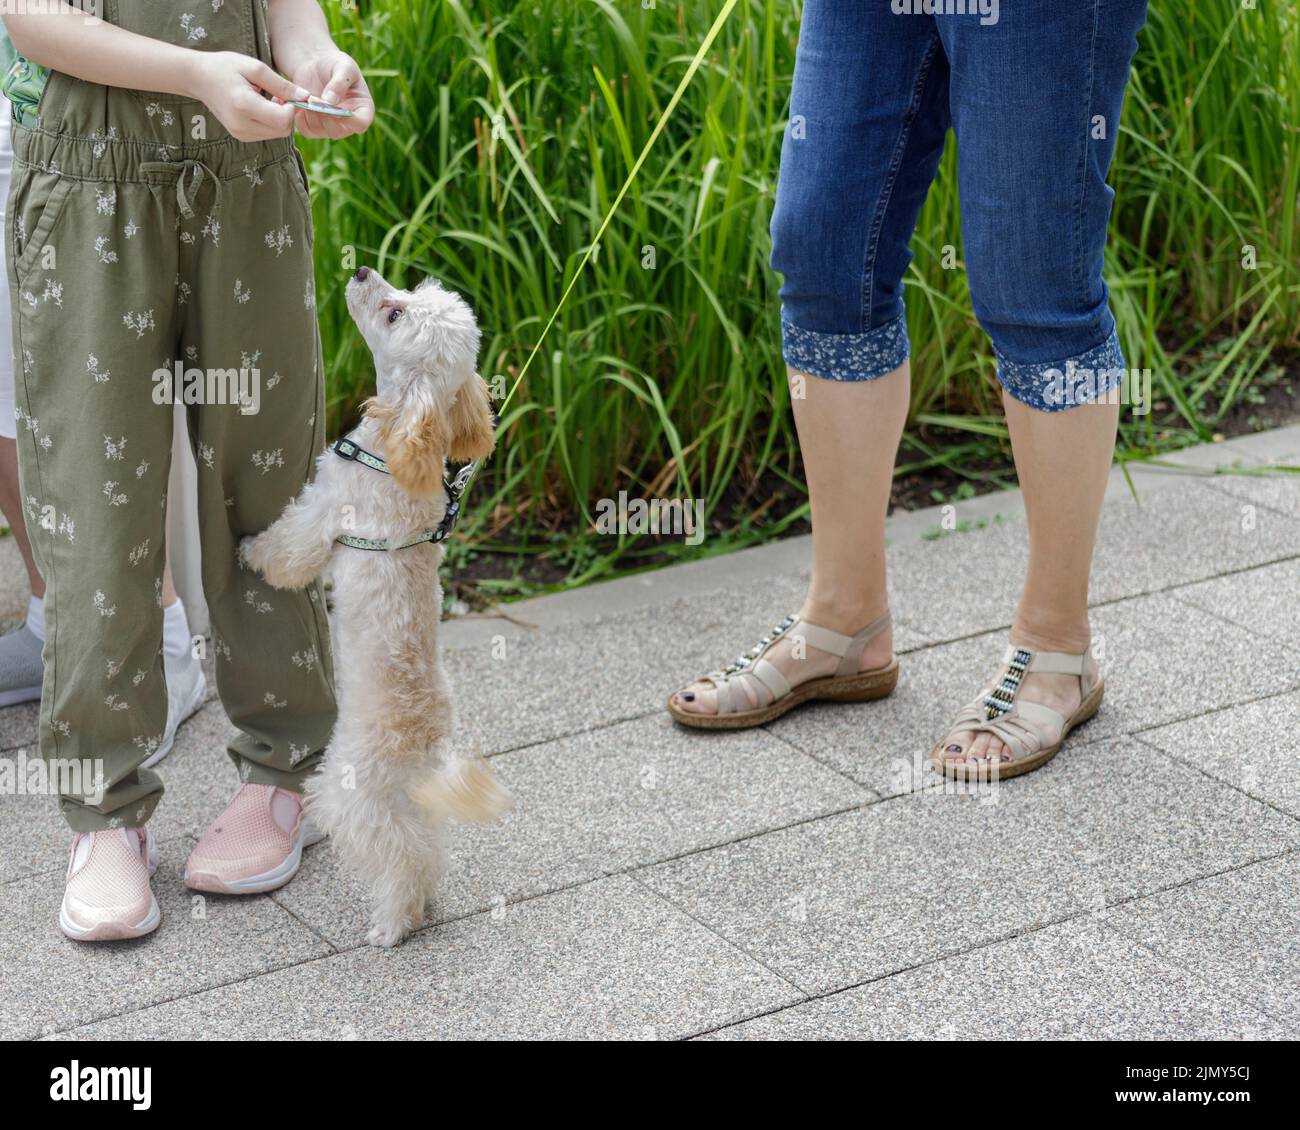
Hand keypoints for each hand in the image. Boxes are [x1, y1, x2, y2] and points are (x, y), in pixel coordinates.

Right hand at [189, 51, 304, 141]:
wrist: (198, 78)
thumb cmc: (225, 68)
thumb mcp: (255, 68)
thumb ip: (281, 85)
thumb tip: (305, 97)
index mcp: (244, 106)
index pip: (282, 120)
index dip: (291, 109)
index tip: (287, 94)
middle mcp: (242, 125)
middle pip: (282, 130)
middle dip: (287, 114)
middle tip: (279, 96)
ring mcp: (241, 134)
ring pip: (277, 134)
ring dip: (280, 119)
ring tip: (268, 99)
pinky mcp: (241, 137)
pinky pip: (267, 134)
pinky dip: (271, 122)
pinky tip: (262, 107)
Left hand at [288, 51, 374, 138]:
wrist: (316, 65)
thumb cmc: (335, 64)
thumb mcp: (343, 66)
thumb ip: (339, 83)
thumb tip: (330, 101)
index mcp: (362, 108)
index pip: (361, 123)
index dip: (350, 119)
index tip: (335, 106)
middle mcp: (349, 122)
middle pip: (339, 131)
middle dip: (324, 115)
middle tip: (314, 98)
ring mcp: (332, 127)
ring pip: (322, 131)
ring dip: (312, 115)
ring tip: (307, 96)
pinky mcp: (314, 126)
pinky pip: (307, 131)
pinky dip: (299, 119)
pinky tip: (299, 103)